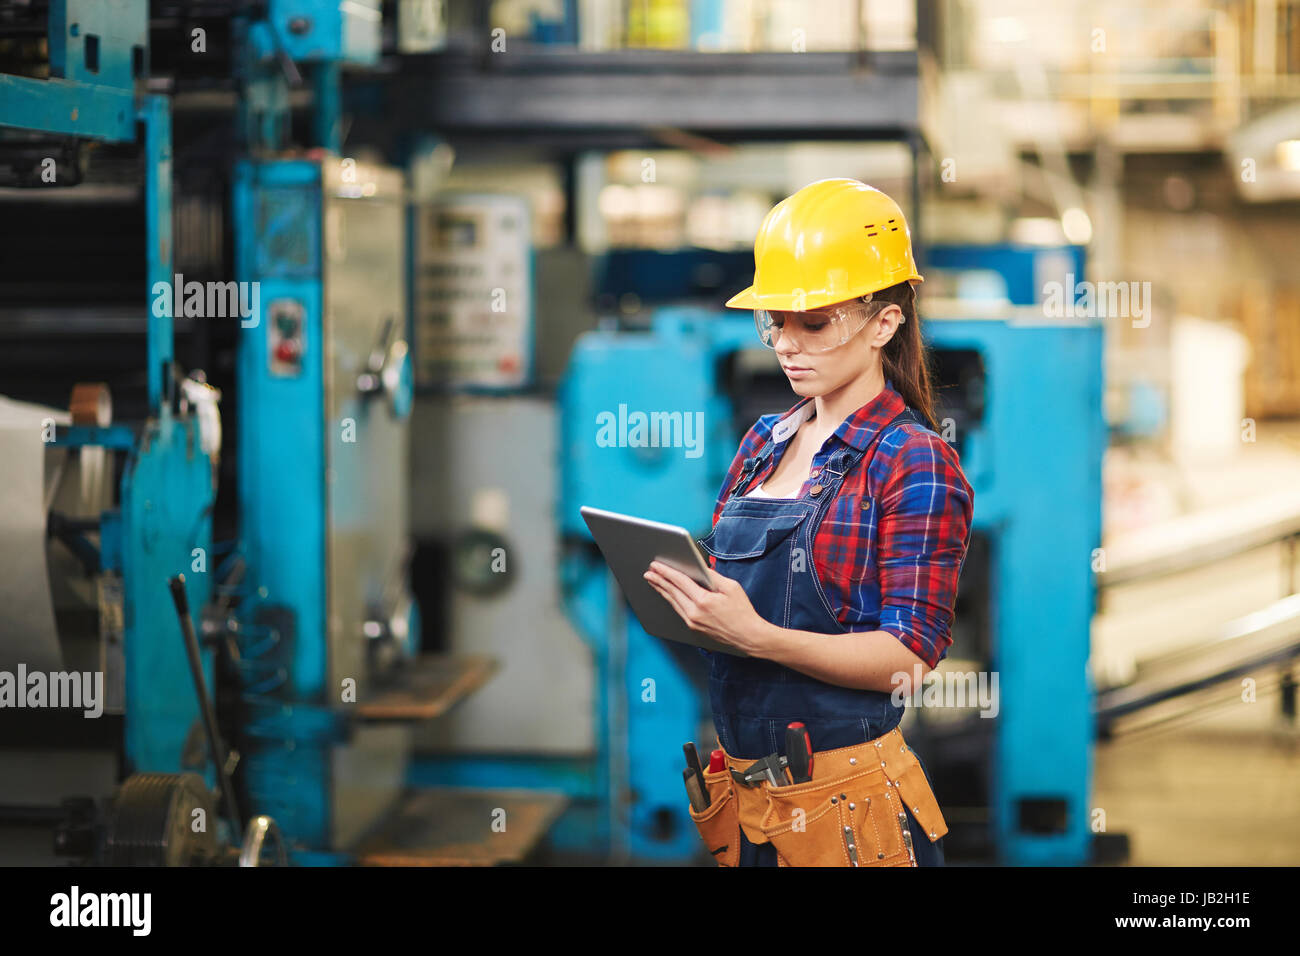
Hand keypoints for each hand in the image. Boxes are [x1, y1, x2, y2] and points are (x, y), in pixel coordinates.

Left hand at [642, 561, 772, 655]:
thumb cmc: (743, 612)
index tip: (656, 565)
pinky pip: (678, 611)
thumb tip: (699, 568)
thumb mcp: (731, 588)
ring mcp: (692, 623)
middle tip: (648, 572)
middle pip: (672, 592)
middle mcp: (694, 613)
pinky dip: (671, 600)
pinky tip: (667, 595)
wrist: (748, 637)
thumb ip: (713, 576)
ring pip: (673, 602)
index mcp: (704, 601)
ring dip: (662, 590)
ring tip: (653, 581)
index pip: (680, 582)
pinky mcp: (693, 629)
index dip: (666, 572)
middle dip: (659, 580)